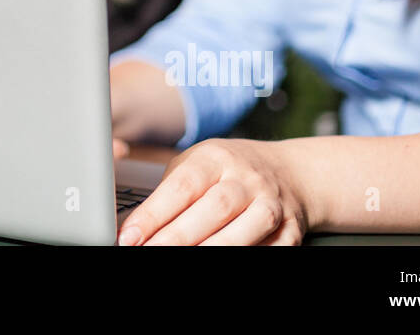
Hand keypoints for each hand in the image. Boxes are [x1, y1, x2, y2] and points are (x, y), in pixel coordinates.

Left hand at [117, 138, 315, 245]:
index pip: (181, 186)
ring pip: (244, 230)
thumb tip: (133, 226)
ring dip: (212, 249)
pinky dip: (246, 255)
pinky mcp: (290, 229)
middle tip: (147, 251)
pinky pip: (271, 249)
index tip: (129, 235)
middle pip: (213, 209)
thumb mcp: (197, 165)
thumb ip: (169, 192)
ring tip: (178, 261)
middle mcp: (246, 178)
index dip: (153, 214)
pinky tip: (220, 261)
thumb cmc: (228, 171)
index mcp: (215, 158)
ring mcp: (271, 203)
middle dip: (177, 237)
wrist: (288, 172)